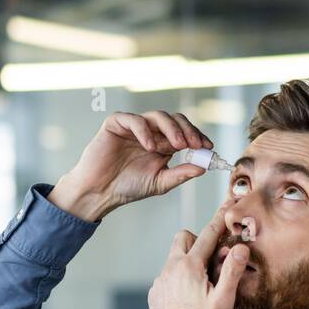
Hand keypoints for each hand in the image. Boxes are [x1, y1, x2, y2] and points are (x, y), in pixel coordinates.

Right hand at [48, 111, 212, 221]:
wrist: (100, 192)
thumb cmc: (127, 188)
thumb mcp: (160, 182)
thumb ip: (180, 174)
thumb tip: (203, 168)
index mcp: (162, 144)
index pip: (184, 132)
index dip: (197, 136)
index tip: (208, 147)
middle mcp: (150, 132)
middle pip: (174, 120)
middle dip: (187, 130)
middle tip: (194, 144)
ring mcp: (133, 127)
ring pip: (157, 116)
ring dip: (171, 129)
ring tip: (177, 145)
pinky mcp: (116, 124)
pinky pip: (134, 120)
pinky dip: (145, 130)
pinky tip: (151, 146)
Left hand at [148, 207, 248, 308]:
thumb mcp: (224, 300)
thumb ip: (232, 271)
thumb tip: (239, 248)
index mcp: (189, 267)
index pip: (207, 235)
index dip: (218, 220)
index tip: (226, 206)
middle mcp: (170, 269)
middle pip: (183, 238)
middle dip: (198, 241)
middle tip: (212, 260)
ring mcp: (160, 281)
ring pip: (173, 258)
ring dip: (188, 261)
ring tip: (202, 284)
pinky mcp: (155, 293)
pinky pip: (167, 275)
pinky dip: (178, 277)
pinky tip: (188, 297)